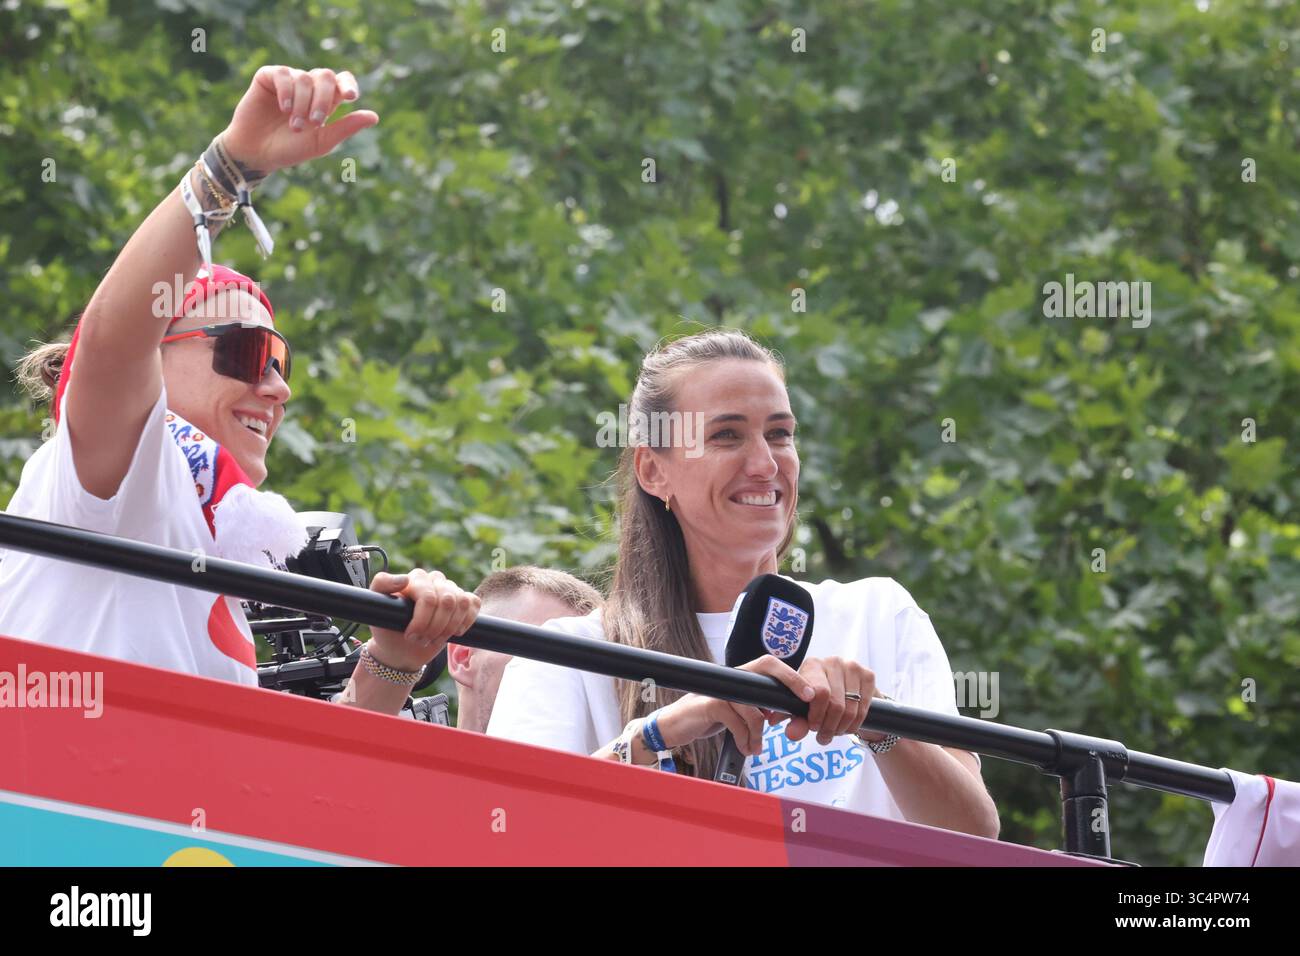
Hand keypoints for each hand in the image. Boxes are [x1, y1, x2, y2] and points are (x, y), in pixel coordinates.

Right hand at [220, 65, 378, 174]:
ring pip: (305, 78)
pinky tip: (284, 109)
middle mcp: (309, 87)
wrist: (257, 153)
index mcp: (325, 100)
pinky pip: (283, 74)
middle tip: (315, 122)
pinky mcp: (268, 77)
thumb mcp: (322, 141)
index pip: (342, 81)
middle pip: (325, 76)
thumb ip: (346, 128)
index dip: (348, 84)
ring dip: (302, 104)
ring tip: (295, 125)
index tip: (350, 97)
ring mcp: (289, 81)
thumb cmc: (290, 150)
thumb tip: (374, 117)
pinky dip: (287, 91)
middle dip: (323, 99)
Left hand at [367, 568, 479, 672]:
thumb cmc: (388, 629)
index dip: (422, 621)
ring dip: (449, 628)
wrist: (401, 648)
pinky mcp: (464, 600)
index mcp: (415, 579)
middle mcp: (435, 580)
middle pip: (447, 602)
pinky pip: (474, 603)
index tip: (410, 635)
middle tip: (421, 640)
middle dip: (435, 627)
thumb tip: (405, 579)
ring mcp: (451, 589)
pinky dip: (466, 621)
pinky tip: (454, 632)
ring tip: (434, 638)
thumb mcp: (376, 609)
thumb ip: (382, 584)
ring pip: (462, 603)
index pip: (428, 597)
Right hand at [658, 655, 816, 756]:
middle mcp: (732, 679)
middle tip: (801, 710)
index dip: (791, 675)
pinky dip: (744, 740)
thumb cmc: (709, 717)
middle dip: (789, 686)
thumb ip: (756, 709)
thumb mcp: (736, 712)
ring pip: (755, 711)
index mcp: (741, 679)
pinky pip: (738, 724)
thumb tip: (783, 715)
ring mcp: (721, 690)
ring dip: (758, 735)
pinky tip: (744, 748)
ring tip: (755, 748)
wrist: (677, 725)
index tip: (809, 693)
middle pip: (766, 670)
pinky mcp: (711, 705)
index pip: (769, 665)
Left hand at [787, 656, 878, 745]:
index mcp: (813, 665)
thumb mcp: (803, 709)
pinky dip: (854, 725)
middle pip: (835, 704)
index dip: (817, 714)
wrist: (843, 690)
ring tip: (833, 733)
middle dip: (828, 726)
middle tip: (823, 736)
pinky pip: (862, 710)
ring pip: (849, 709)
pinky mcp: (868, 676)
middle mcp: (833, 662)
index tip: (813, 726)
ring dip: (841, 728)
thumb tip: (793, 734)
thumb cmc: (816, 698)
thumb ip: (796, 721)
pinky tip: (846, 726)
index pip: (819, 692)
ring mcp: (852, 667)